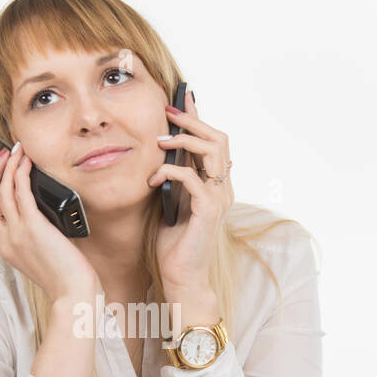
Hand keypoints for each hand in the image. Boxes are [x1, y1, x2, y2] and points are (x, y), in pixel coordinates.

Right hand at [0, 141, 100, 301]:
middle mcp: (6, 239)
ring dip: (7, 166)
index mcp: (7, 247)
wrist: (73, 293)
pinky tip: (27, 163)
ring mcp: (17, 234)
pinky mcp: (33, 228)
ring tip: (16, 151)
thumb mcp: (44, 254)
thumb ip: (37, 235)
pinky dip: (21, 174)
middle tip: (2, 154)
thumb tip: (43, 212)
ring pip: (2, 191)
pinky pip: (20, 193)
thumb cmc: (66, 277)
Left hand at [148, 90, 232, 321]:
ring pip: (212, 151)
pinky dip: (170, 172)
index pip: (214, 142)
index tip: (180, 98)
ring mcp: (218, 199)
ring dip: (184, 141)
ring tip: (159, 142)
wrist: (182, 278)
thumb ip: (173, 180)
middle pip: (219, 138)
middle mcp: (222, 188)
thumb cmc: (175, 245)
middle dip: (193, 120)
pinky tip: (153, 180)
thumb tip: (161, 154)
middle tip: (168, 112)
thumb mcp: (171, 203)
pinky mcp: (208, 211)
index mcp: (215, 184)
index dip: (199, 117)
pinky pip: (192, 179)